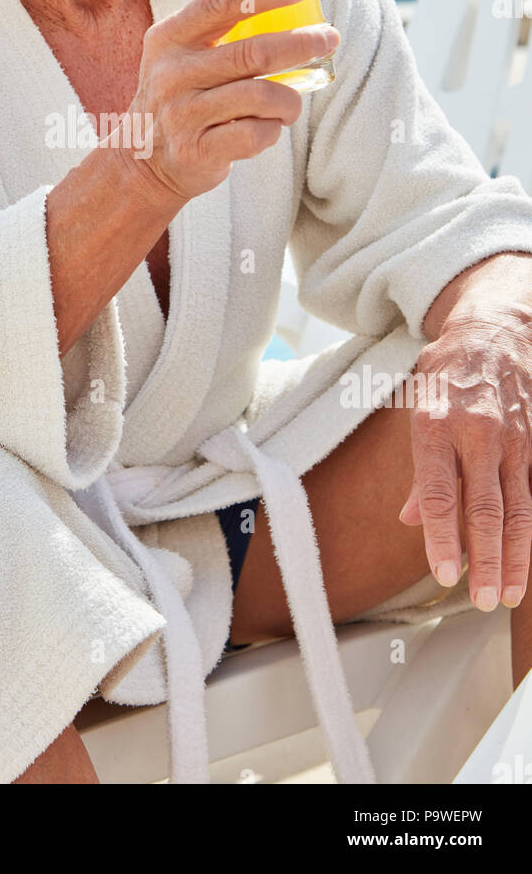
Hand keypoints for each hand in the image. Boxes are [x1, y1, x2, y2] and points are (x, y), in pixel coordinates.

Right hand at [119, 0, 339, 203]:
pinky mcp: (196, 149)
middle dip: (301, 43)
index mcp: (170, 38)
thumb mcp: (182, 57)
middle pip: (253, 51)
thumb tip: (294, 18)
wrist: (143, 160)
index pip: (220, 3)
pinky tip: (267, 128)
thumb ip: (222, 36)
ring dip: (290, 99)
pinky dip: (272, 130)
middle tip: (327, 39)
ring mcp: (182, 113)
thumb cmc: (182, 98)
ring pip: (261, 95)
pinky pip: (254, 134)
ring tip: (291, 104)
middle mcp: (173, 73)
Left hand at [399, 306, 531, 609]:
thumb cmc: (448, 371)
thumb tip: (411, 518)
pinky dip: (526, 534)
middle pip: (482, 508)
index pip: (437, 492)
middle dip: (482, 559)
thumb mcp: (416, 405)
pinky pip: (530, 495)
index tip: (444, 573)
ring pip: (515, 509)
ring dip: (511, 557)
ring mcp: (510, 440)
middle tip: (479, 599)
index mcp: (435, 425)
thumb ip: (418, 469)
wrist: (494, 331)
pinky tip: (522, 562)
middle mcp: (475, 435)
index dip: (441, 536)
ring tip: (505, 594)